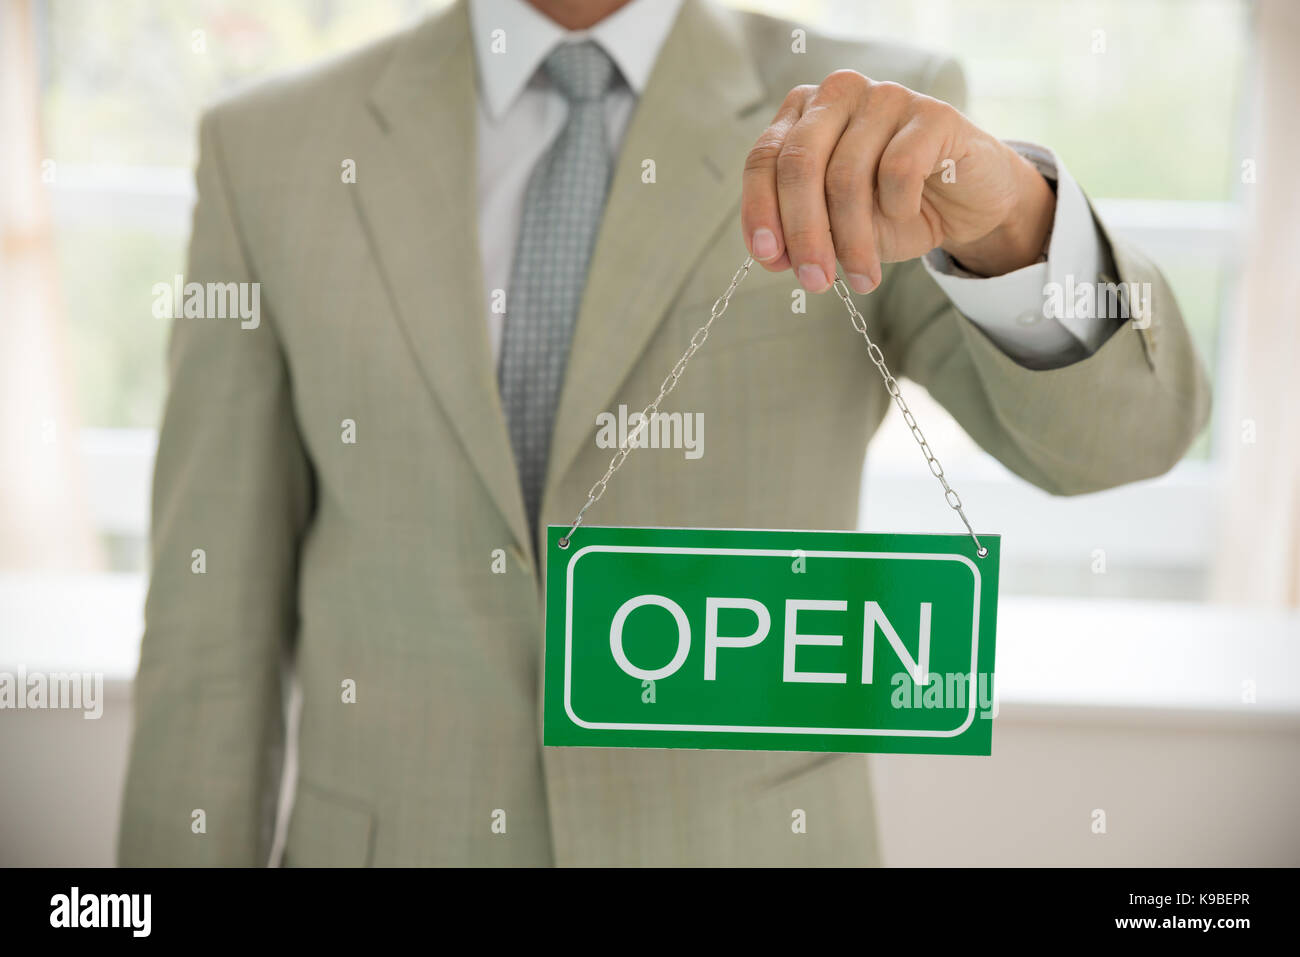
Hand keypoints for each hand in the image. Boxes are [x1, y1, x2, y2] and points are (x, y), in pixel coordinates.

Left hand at [741, 70, 1055, 292]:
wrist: (966, 203)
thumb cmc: (892, 209)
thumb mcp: (837, 227)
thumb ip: (801, 232)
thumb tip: (771, 256)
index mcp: (803, 114)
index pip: (765, 159)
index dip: (761, 211)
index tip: (770, 259)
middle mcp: (838, 94)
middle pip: (799, 164)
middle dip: (803, 231)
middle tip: (815, 281)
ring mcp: (885, 97)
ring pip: (847, 175)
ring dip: (852, 240)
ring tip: (863, 277)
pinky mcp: (932, 114)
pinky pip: (899, 170)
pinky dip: (897, 208)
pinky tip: (906, 217)